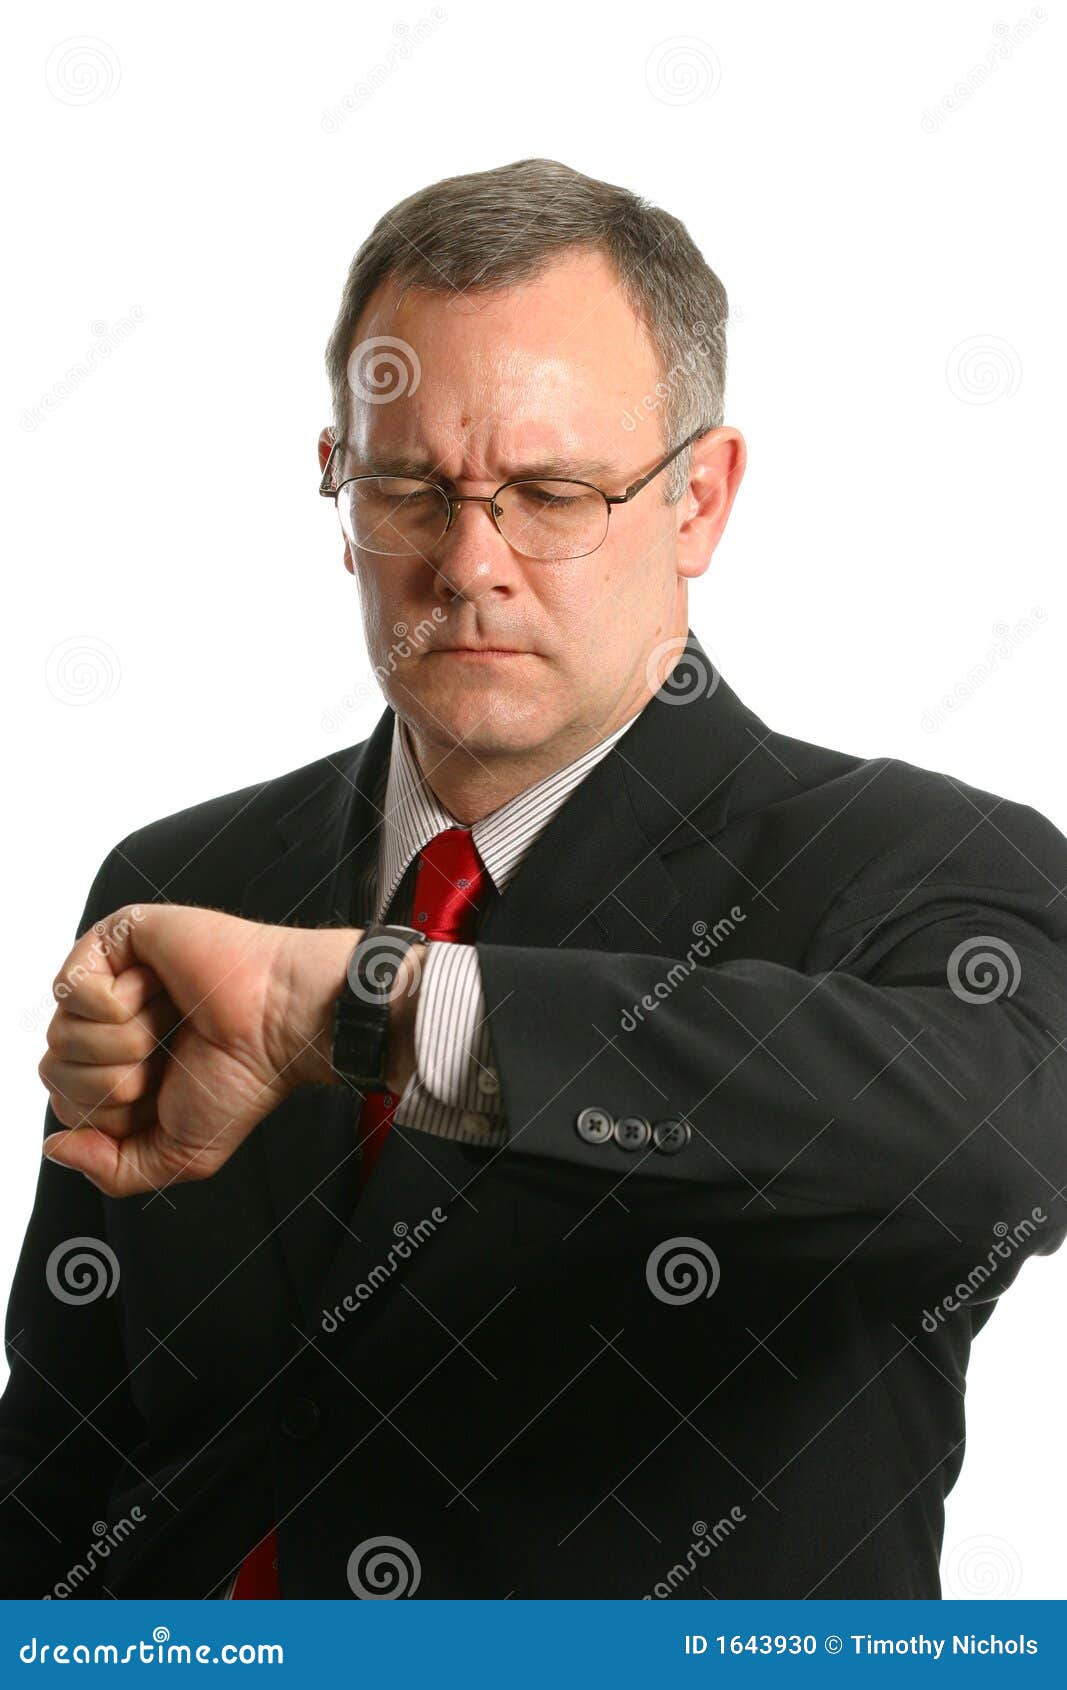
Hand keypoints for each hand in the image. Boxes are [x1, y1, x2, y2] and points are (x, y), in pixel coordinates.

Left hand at [38, 904, 359, 1196]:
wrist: (276, 1028)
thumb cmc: (243, 1077)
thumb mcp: (177, 1154)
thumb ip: (112, 1171)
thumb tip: (56, 1146)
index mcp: (122, 1063)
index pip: (66, 1102)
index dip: (110, 1113)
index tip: (165, 1093)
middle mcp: (110, 1020)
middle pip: (54, 1070)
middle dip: (113, 1082)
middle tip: (167, 1056)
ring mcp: (110, 977)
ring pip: (62, 1033)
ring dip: (124, 1042)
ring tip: (171, 1020)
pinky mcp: (116, 938)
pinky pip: (71, 989)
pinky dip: (117, 1003)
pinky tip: (160, 990)